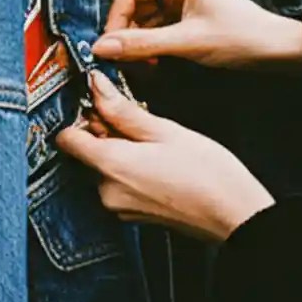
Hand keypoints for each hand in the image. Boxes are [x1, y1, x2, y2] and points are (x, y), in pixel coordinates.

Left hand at [55, 70, 274, 241]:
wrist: (234, 215)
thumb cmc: (207, 172)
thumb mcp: (164, 130)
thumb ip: (123, 109)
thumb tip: (96, 86)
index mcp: (111, 165)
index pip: (67, 140)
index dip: (80, 118)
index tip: (99, 105)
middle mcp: (106, 191)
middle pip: (87, 153)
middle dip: (106, 133)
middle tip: (139, 121)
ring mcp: (118, 207)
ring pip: (104, 168)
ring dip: (120, 152)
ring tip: (155, 144)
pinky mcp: (131, 216)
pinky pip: (118, 185)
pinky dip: (130, 170)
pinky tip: (158, 163)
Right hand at [92, 0, 301, 70]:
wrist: (276, 51)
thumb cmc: (242, 37)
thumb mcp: (188, 42)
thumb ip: (142, 45)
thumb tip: (102, 47)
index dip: (115, 20)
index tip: (108, 47)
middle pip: (132, 6)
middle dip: (125, 35)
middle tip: (122, 62)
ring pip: (140, 21)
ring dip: (136, 44)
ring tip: (141, 66)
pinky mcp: (182, 16)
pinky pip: (153, 30)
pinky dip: (148, 47)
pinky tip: (152, 63)